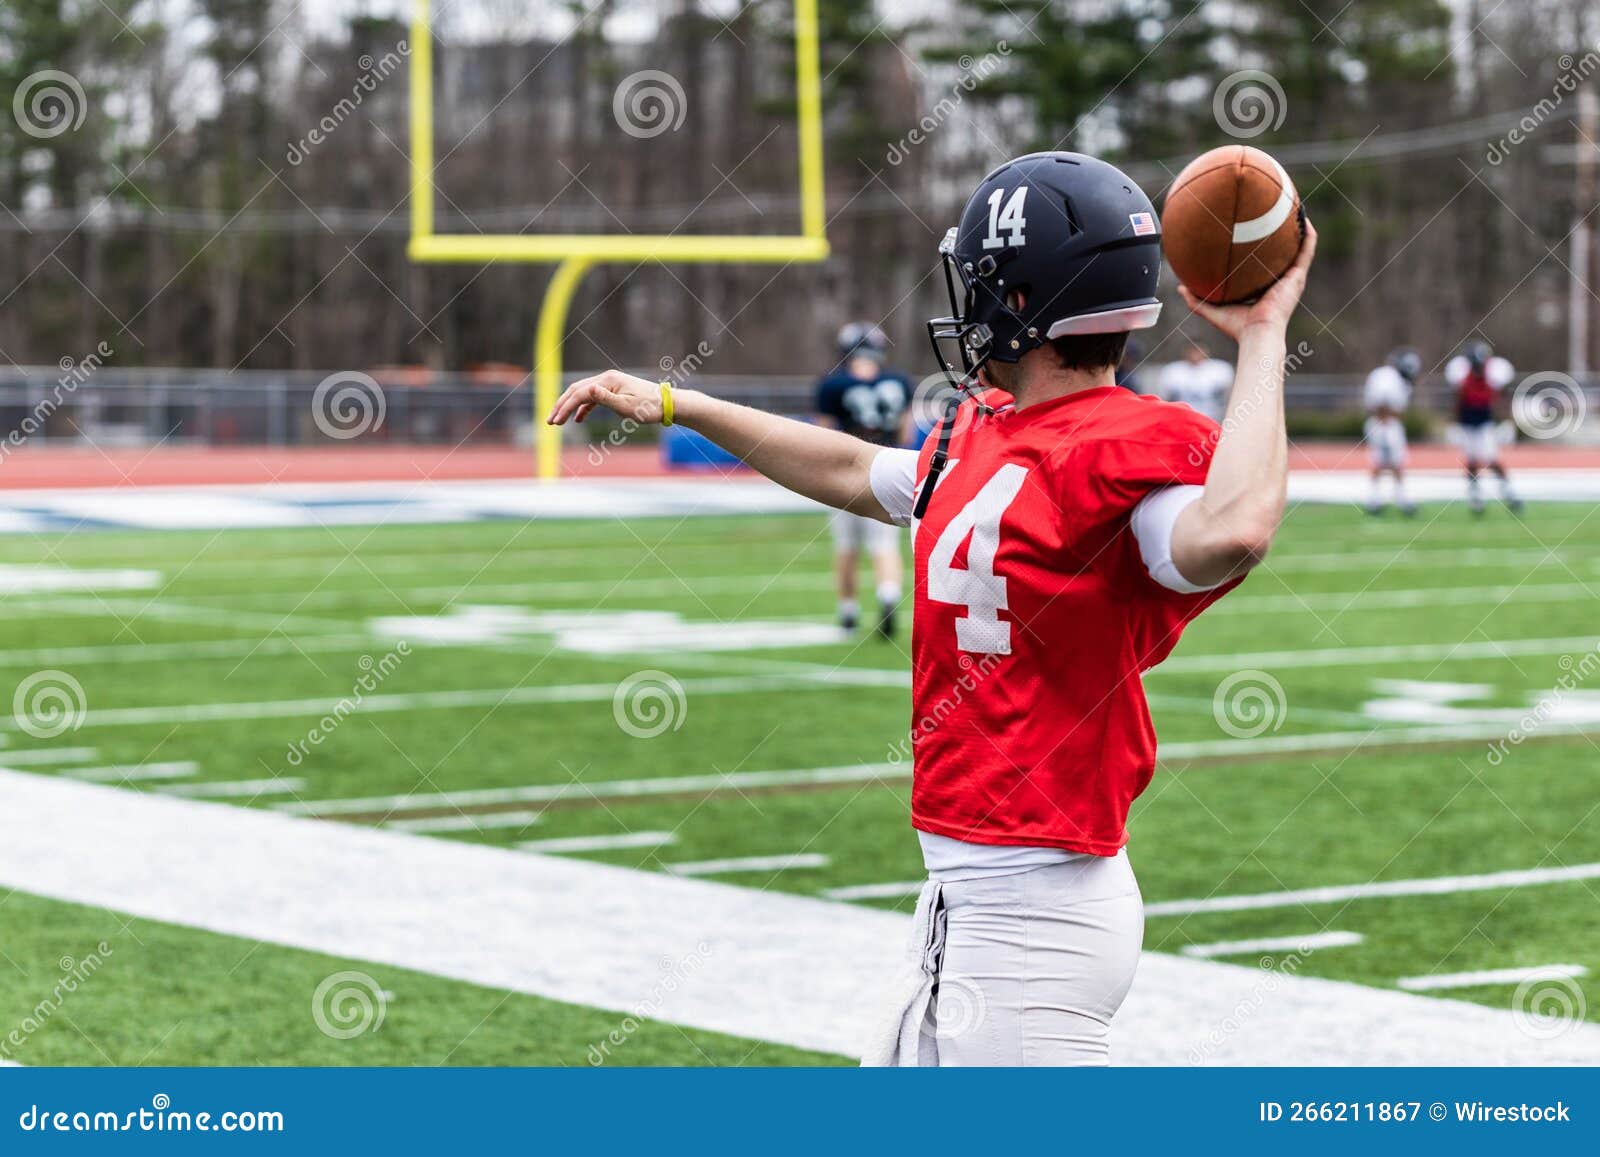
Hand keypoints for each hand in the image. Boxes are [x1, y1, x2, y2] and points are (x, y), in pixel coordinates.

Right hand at [546, 370, 669, 425]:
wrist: (667, 403)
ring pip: (583, 394)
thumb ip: (605, 399)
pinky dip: (583, 407)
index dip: (565, 407)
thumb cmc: (649, 407)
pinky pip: (593, 398)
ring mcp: (610, 384)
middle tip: (550, 421)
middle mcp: (606, 378)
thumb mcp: (626, 406)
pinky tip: (579, 419)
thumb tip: (589, 388)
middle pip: (576, 390)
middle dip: (561, 405)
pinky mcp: (614, 390)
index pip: (579, 393)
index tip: (555, 422)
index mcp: (608, 381)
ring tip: (559, 421)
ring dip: (570, 406)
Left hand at [1180, 220, 1317, 342]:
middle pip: (1282, 253)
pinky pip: (1306, 251)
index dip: (1260, 249)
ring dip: (1297, 229)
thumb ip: (1196, 299)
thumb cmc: (1237, 327)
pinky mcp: (1298, 277)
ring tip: (1293, 208)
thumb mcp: (1212, 309)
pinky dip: (1308, 235)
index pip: (1263, 265)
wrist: (1255, 333)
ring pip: (1298, 248)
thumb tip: (1180, 288)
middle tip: (1273, 213)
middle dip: (1280, 235)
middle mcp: (1280, 281)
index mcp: (1263, 288)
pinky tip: (1304, 218)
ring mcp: (1291, 278)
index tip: (1253, 231)